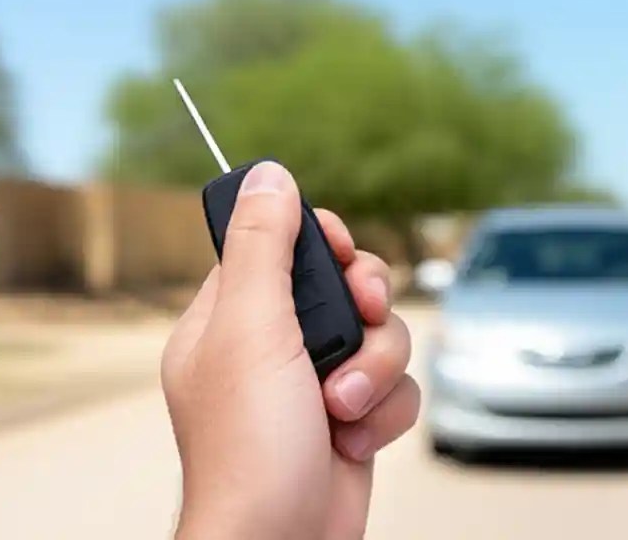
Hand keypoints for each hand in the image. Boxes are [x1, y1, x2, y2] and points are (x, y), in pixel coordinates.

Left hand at [161, 162, 419, 539]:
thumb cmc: (249, 452)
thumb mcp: (251, 331)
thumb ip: (263, 249)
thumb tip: (267, 174)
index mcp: (229, 318)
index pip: (279, 245)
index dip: (320, 241)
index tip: (339, 253)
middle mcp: (272, 347)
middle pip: (347, 284)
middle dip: (364, 310)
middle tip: (357, 320)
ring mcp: (315, 384)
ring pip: (381, 335)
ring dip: (375, 370)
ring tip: (340, 407)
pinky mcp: (352, 418)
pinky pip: (397, 386)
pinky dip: (385, 412)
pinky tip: (352, 440)